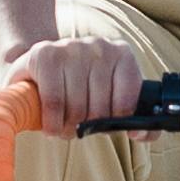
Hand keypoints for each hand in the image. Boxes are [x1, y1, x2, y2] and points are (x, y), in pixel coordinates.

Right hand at [7, 31, 147, 128]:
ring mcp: (72, 47)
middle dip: (88, 127)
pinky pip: (54, 101)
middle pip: (101, 107)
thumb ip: (135, 117)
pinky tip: (51, 127)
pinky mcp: (45, 55)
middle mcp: (99, 46)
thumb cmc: (79, 86)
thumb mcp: (109, 95)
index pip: (129, 99)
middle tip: (77, 130)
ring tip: (63, 128)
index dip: (116, 120)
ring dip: (68, 128)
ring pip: (77, 107)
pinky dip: (53, 122)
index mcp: (122, 54)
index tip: (105, 125)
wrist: (39, 63)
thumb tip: (140, 133)